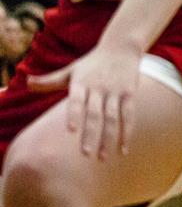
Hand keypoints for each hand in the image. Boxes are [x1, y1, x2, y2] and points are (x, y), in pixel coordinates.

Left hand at [28, 39, 143, 159]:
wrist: (121, 47)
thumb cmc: (91, 63)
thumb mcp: (70, 70)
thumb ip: (49, 80)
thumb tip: (27, 82)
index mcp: (82, 83)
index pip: (77, 100)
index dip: (75, 115)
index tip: (71, 131)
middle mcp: (99, 87)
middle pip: (95, 114)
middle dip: (91, 134)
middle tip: (85, 154)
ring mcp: (115, 91)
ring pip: (113, 118)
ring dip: (109, 139)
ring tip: (103, 158)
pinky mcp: (130, 93)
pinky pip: (129, 116)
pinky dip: (126, 133)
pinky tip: (123, 150)